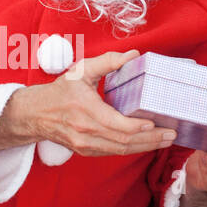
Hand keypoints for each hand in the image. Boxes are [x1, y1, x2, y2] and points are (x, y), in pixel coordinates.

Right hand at [0, 50, 175, 156]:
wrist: (35, 114)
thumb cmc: (59, 92)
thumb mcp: (81, 71)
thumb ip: (108, 62)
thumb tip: (133, 55)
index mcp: (86, 112)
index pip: (119, 125)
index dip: (140, 127)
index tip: (157, 124)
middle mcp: (86, 133)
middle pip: (125, 141)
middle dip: (151, 140)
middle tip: (172, 135)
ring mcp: (86, 145)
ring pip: (121, 150)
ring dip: (145, 147)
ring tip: (164, 141)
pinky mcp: (86, 151)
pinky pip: (113, 152)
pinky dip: (131, 148)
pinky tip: (146, 143)